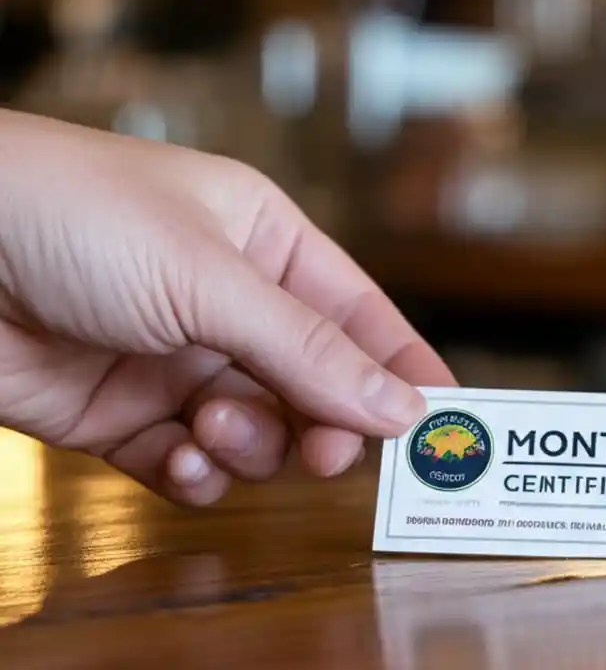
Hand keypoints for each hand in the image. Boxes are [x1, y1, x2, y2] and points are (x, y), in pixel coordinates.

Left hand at [0, 110, 454, 505]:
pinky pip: (190, 465)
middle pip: (316, 386)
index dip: (405, 366)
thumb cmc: (72, 217)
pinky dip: (193, 473)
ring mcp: (175, 362)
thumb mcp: (209, 278)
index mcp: (263, 244)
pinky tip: (175, 456)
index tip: (448, 424)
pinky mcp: (122, 416)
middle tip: (328, 453)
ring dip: (248, 442)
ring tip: (208, 423)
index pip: (360, 314)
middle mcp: (228, 305)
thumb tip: (404, 407)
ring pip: (258, 432)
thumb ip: (310, 350)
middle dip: (324, 422)